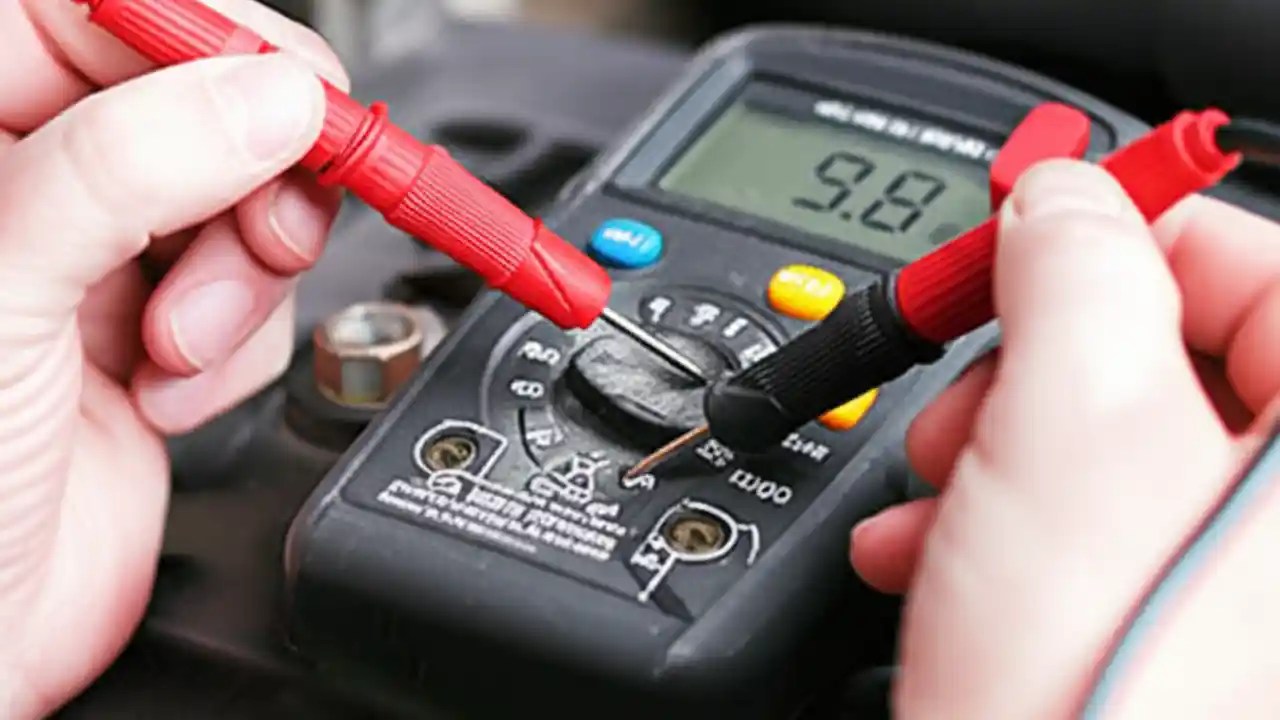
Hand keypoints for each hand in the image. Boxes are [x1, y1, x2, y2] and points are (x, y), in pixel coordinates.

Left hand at [0, 2, 348, 715]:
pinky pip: (257, 295)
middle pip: (206, 104)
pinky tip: (169, 389)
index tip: (285, 93)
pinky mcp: (162, 335)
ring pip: (248, 200)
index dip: (211, 42)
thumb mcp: (7, 291)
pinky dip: (241, 347)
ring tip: (180, 344)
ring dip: (245, 279)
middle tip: (265, 229)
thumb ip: (133, 168)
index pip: (108, 16)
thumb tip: (268, 96)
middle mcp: (36, 186)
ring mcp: (103, 263)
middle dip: (253, 177)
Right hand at [851, 160, 1279, 716]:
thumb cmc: (1101, 696)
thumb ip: (1072, 266)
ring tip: (920, 506)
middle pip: (1163, 357)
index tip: (1008, 252)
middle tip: (957, 408)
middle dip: (1024, 373)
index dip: (1101, 238)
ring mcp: (1242, 583)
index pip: (1237, 253)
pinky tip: (933, 559)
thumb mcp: (1069, 423)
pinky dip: (1000, 531)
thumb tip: (1060, 197)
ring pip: (1108, 451)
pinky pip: (1092, 535)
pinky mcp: (1182, 634)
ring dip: (988, 458)